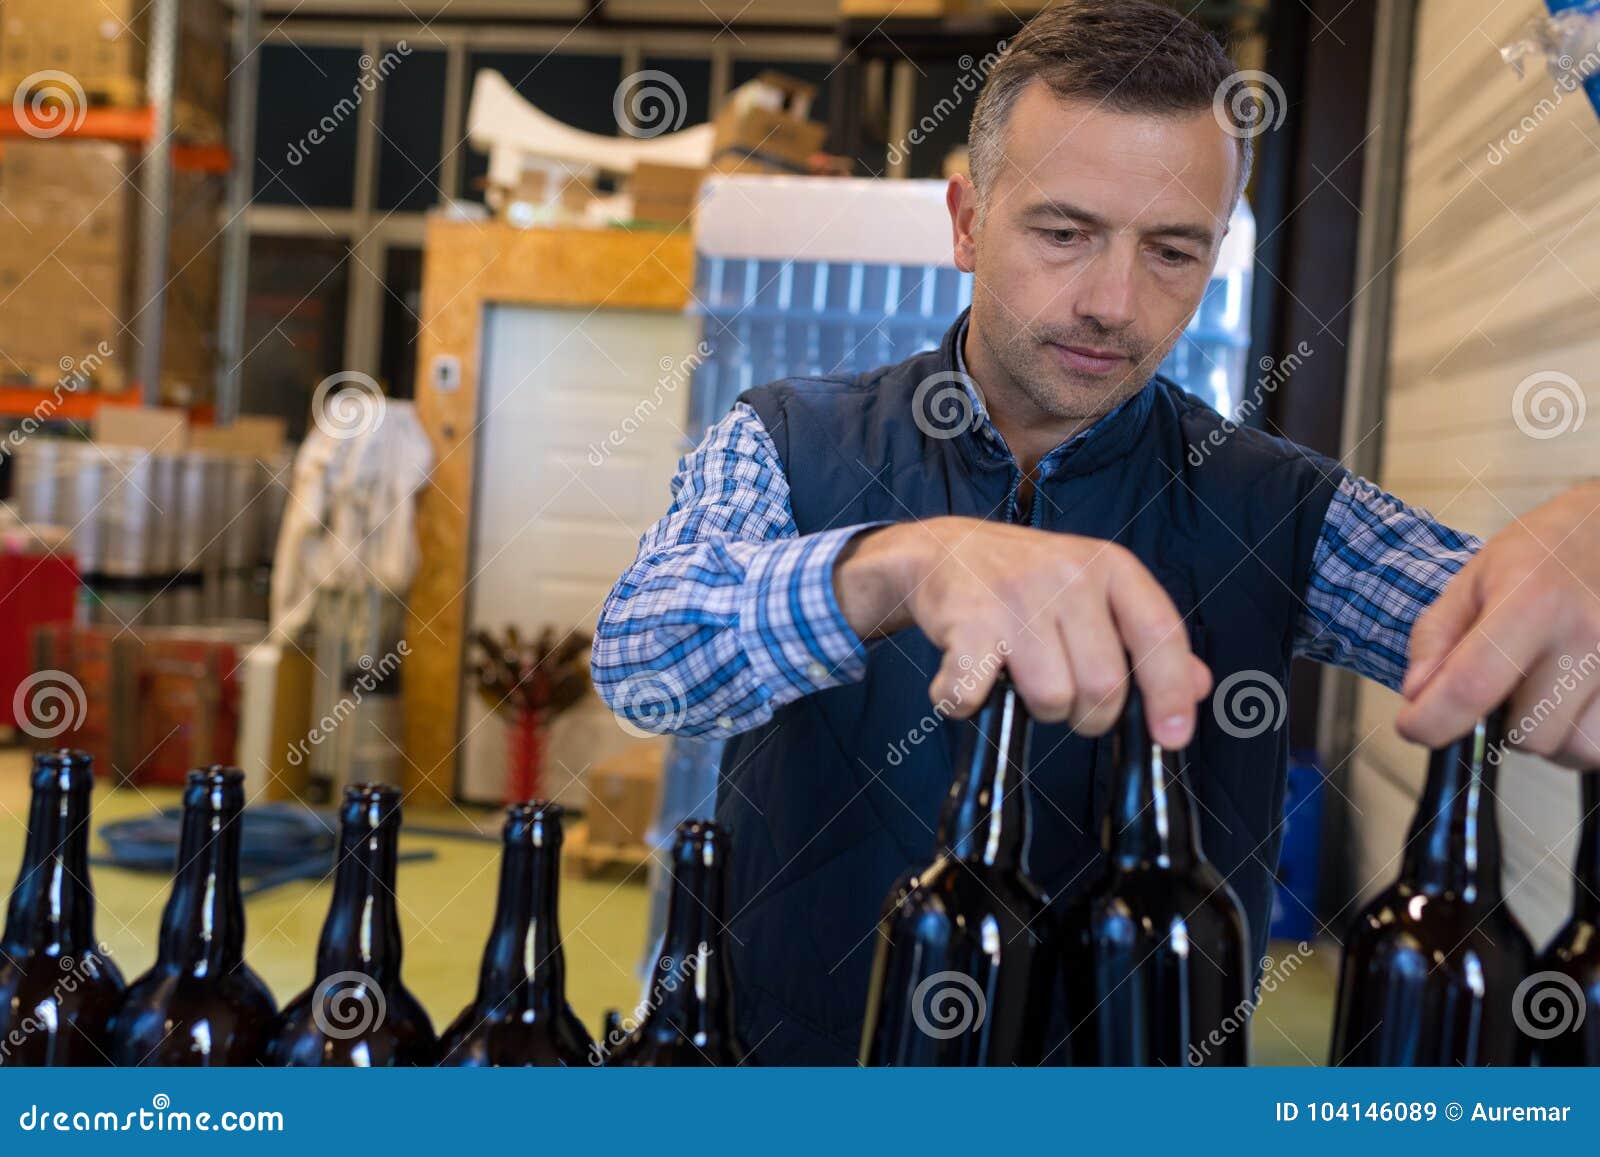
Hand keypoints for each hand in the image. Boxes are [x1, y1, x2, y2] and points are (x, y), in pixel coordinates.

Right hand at [833, 517, 1210, 744]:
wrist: (941, 549)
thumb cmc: (1024, 580)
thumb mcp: (1093, 592)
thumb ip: (1145, 638)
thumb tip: (1199, 687)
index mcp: (1109, 566)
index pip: (1160, 634)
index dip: (1171, 694)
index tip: (1173, 737)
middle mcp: (1068, 575)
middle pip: (1104, 685)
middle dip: (1089, 713)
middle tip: (1066, 696)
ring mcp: (1016, 596)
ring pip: (1051, 698)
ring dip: (1033, 709)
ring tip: (1016, 677)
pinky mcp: (968, 620)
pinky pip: (978, 697)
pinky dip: (965, 703)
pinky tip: (963, 681)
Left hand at [1397, 482, 1599, 765]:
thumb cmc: (1543, 553)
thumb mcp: (1474, 578)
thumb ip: (1437, 636)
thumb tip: (1418, 694)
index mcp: (1533, 603)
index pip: (1471, 687)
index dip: (1431, 721)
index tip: (1413, 727)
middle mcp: (1587, 636)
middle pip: (1527, 734)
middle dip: (1501, 724)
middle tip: (1502, 686)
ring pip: (1573, 750)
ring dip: (1548, 734)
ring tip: (1542, 691)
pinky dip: (1582, 733)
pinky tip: (1572, 698)